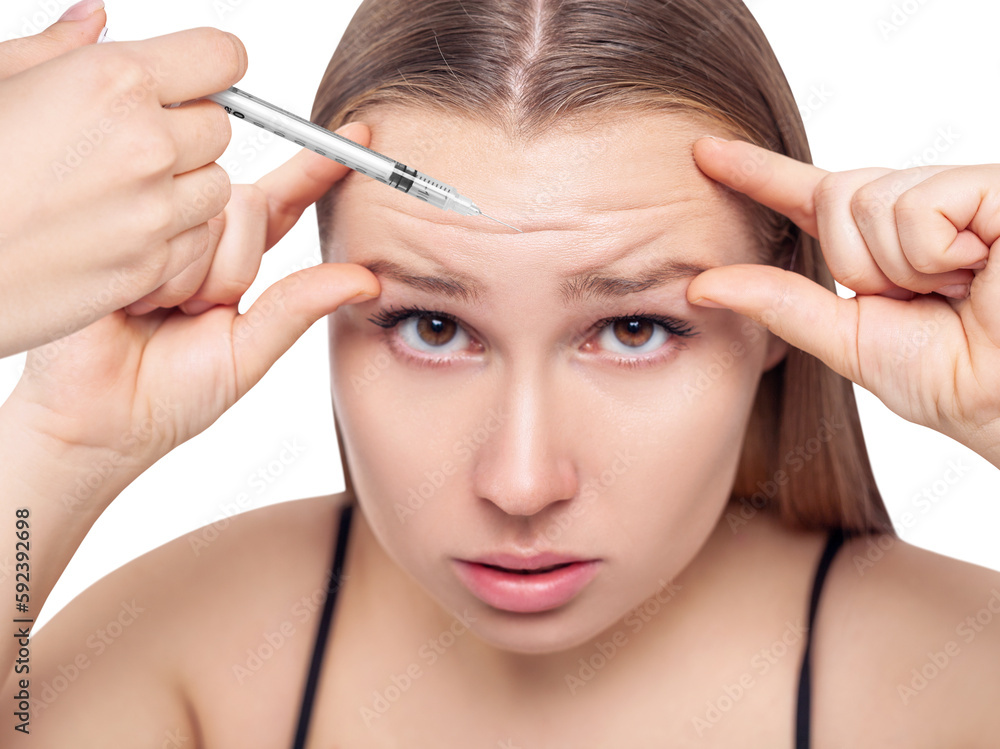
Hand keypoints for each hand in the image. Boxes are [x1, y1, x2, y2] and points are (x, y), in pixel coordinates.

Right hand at [0, 8, 246, 355]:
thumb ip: (56, 49)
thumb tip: (94, 20)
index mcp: (112, 85)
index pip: (222, 57)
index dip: (213, 62)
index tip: (203, 71)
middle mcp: (145, 147)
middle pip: (219, 126)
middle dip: (187, 126)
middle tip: (132, 138)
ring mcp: (153, 212)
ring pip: (217, 186)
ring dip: (186, 184)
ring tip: (122, 187)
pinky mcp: (151, 266)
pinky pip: (198, 239)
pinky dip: (173, 234)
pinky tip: (118, 227)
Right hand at [7, 130, 379, 504]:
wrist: (97, 420)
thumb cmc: (173, 396)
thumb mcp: (249, 352)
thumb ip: (300, 307)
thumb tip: (367, 279)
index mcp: (232, 261)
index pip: (283, 202)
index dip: (317, 171)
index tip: (359, 139)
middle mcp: (197, 237)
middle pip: (248, 205)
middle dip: (234, 268)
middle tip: (196, 313)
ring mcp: (155, 229)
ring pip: (207, 217)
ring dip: (191, 280)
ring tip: (156, 312)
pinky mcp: (116, 231)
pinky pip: (162, 229)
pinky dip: (157, 277)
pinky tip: (131, 300)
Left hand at [688, 138, 999, 465]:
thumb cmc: (955, 380)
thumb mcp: (847, 340)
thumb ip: (778, 305)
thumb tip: (700, 285)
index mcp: (880, 245)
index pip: (807, 196)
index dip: (757, 173)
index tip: (704, 153)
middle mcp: (916, 209)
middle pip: (834, 195)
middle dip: (859, 262)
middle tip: (919, 298)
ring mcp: (957, 193)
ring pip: (870, 198)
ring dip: (902, 265)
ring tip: (958, 288)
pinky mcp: (992, 186)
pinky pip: (918, 204)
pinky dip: (935, 253)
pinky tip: (980, 269)